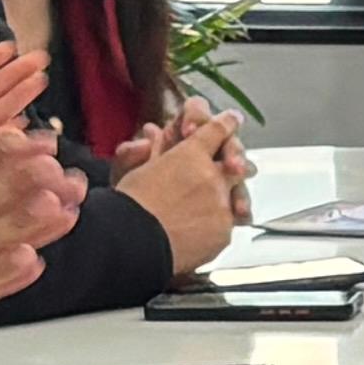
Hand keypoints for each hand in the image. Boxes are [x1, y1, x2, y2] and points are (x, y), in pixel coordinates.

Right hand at [120, 120, 237, 276]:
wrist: (132, 245)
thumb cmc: (129, 206)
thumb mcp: (134, 170)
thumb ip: (150, 150)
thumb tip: (153, 133)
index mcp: (191, 153)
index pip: (216, 130)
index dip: (225, 123)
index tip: (232, 119)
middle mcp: (212, 176)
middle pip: (234, 161)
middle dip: (233, 160)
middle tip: (232, 164)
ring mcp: (221, 205)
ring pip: (234, 194)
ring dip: (225, 194)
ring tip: (210, 203)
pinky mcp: (224, 232)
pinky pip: (228, 223)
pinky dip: (218, 222)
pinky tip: (203, 227)